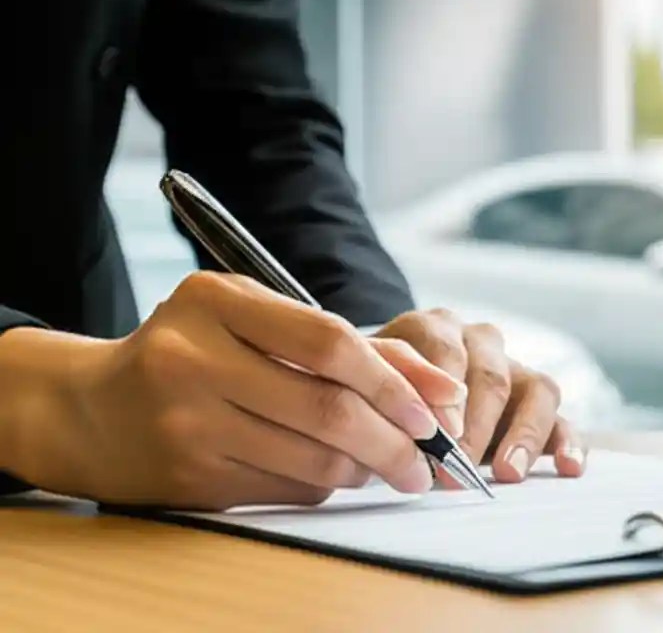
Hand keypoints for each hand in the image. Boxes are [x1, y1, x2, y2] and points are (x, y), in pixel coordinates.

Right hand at [4, 272, 460, 509]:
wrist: (92, 409)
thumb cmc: (196, 352)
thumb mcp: (259, 320)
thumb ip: (353, 344)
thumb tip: (441, 386)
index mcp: (215, 301)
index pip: (330, 342)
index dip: (394, 382)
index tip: (434, 412)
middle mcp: (193, 358)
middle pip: (328, 410)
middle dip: (395, 442)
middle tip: (428, 462)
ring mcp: (187, 422)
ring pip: (312, 460)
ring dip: (366, 470)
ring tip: (389, 467)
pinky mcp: (188, 478)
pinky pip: (286, 489)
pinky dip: (326, 486)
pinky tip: (336, 475)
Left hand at [375, 309, 586, 483]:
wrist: (400, 400)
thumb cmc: (377, 399)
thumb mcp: (364, 390)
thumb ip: (372, 401)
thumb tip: (382, 435)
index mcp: (436, 328)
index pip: (444, 349)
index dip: (442, 393)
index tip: (437, 434)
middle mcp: (482, 342)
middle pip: (491, 375)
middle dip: (477, 425)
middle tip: (459, 465)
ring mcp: (516, 370)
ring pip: (537, 391)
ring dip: (523, 435)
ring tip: (507, 474)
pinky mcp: (540, 406)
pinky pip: (563, 419)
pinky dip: (569, 444)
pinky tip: (567, 468)